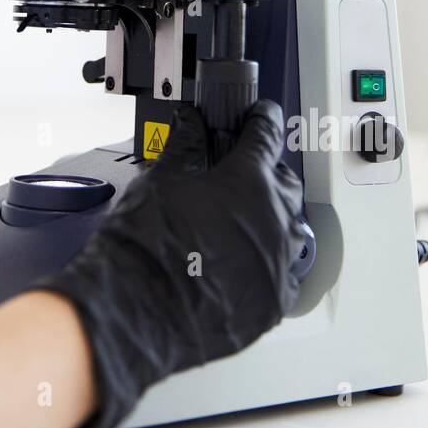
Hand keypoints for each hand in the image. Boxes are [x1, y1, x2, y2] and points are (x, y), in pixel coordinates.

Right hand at [39, 100, 305, 427]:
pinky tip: (244, 264)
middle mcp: (274, 220)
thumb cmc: (145, 248)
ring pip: (291, 230)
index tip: (261, 115)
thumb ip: (184, 147)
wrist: (136, 312)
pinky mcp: (274, 303)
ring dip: (273, 220)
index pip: (268, 135)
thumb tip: (191, 123)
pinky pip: (284, 275)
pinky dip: (269, 264)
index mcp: (249, 181)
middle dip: (268, 173)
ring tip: (243, 222)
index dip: (263, 119)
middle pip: (286, 182)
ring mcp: (278, 265)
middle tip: (242, 174)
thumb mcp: (160, 181)